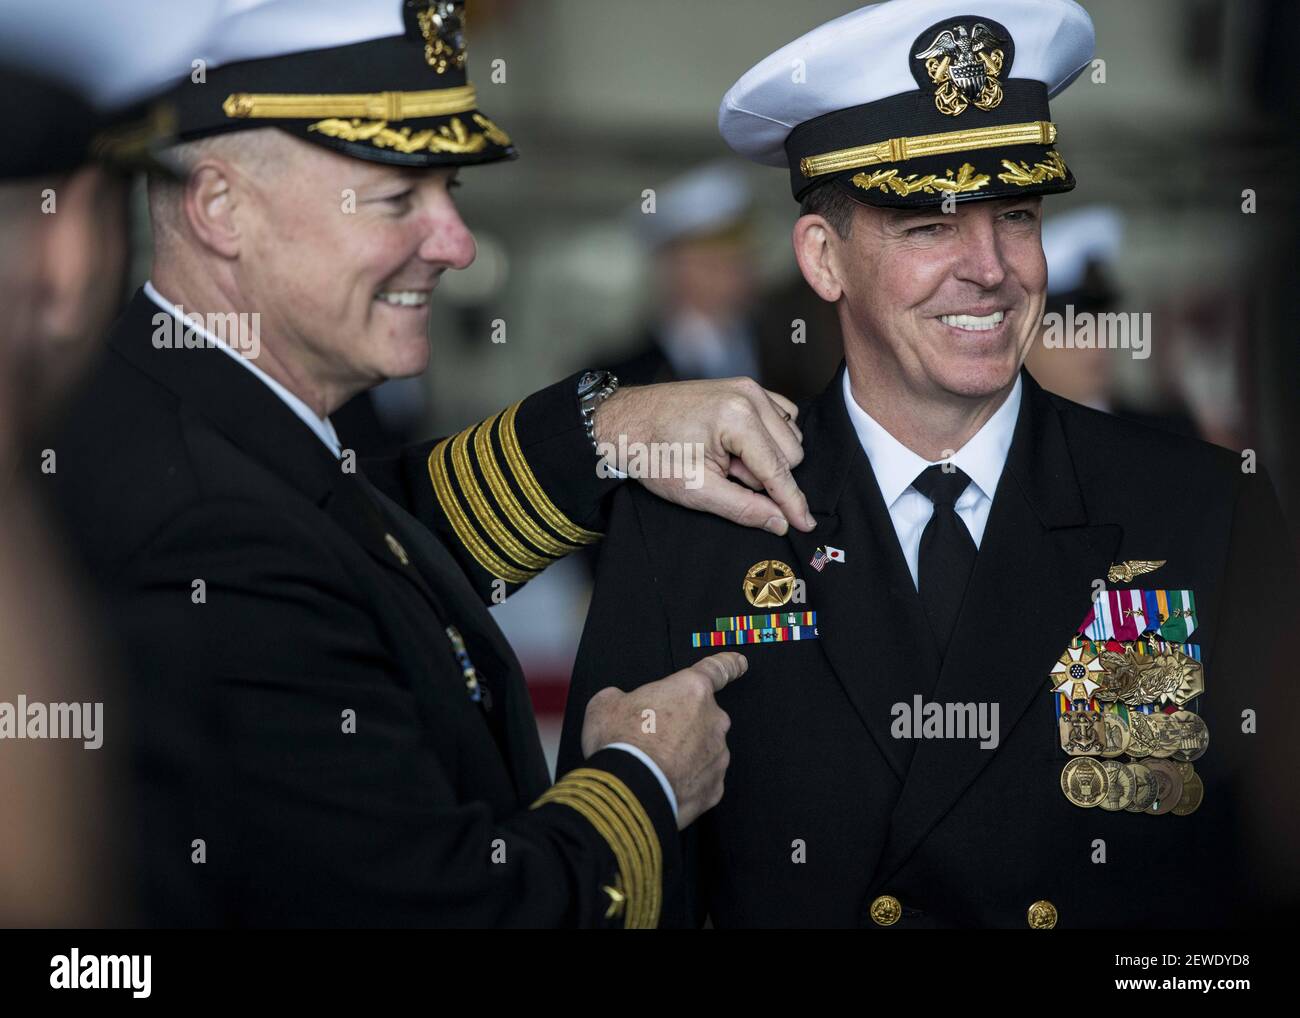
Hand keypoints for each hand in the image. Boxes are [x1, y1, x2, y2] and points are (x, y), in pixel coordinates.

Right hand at [581, 652, 746, 828]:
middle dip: (683, 725)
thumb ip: (621, 697)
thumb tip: (619, 703)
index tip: (739, 663)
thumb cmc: (620, 742)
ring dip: (685, 755)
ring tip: (654, 766)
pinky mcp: (714, 788)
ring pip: (704, 750)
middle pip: (703, 716)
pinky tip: (664, 785)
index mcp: (691, 690)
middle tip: (654, 738)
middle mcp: (713, 720)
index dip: (728, 664)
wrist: (629, 790)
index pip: (717, 669)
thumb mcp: (605, 705)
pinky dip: (686, 782)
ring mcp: (717, 756)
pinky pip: (701, 780)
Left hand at [592, 378, 814, 534]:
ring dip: (766, 457)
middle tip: (726, 476)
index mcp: (738, 419)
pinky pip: (781, 417)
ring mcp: (749, 387)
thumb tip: (778, 522)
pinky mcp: (745, 387)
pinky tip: (737, 448)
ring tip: (726, 461)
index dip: (793, 502)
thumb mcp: (696, 490)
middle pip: (791, 453)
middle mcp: (749, 396)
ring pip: (789, 436)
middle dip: (765, 475)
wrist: (624, 422)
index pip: (779, 470)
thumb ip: (744, 508)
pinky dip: (767, 439)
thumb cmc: (652, 453)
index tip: (805, 524)